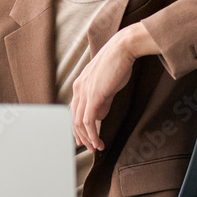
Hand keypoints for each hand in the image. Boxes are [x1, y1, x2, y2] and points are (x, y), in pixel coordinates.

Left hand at [70, 23, 158, 152]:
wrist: (123, 49)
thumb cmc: (118, 64)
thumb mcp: (107, 85)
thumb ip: (102, 100)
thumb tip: (100, 115)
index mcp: (79, 85)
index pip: (74, 111)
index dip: (78, 127)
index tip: (86, 139)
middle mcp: (78, 89)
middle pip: (74, 119)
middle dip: (81, 136)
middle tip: (91, 148)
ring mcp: (84, 92)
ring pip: (79, 122)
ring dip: (88, 138)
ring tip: (97, 147)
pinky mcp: (93, 95)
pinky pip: (88, 120)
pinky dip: (92, 134)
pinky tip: (99, 141)